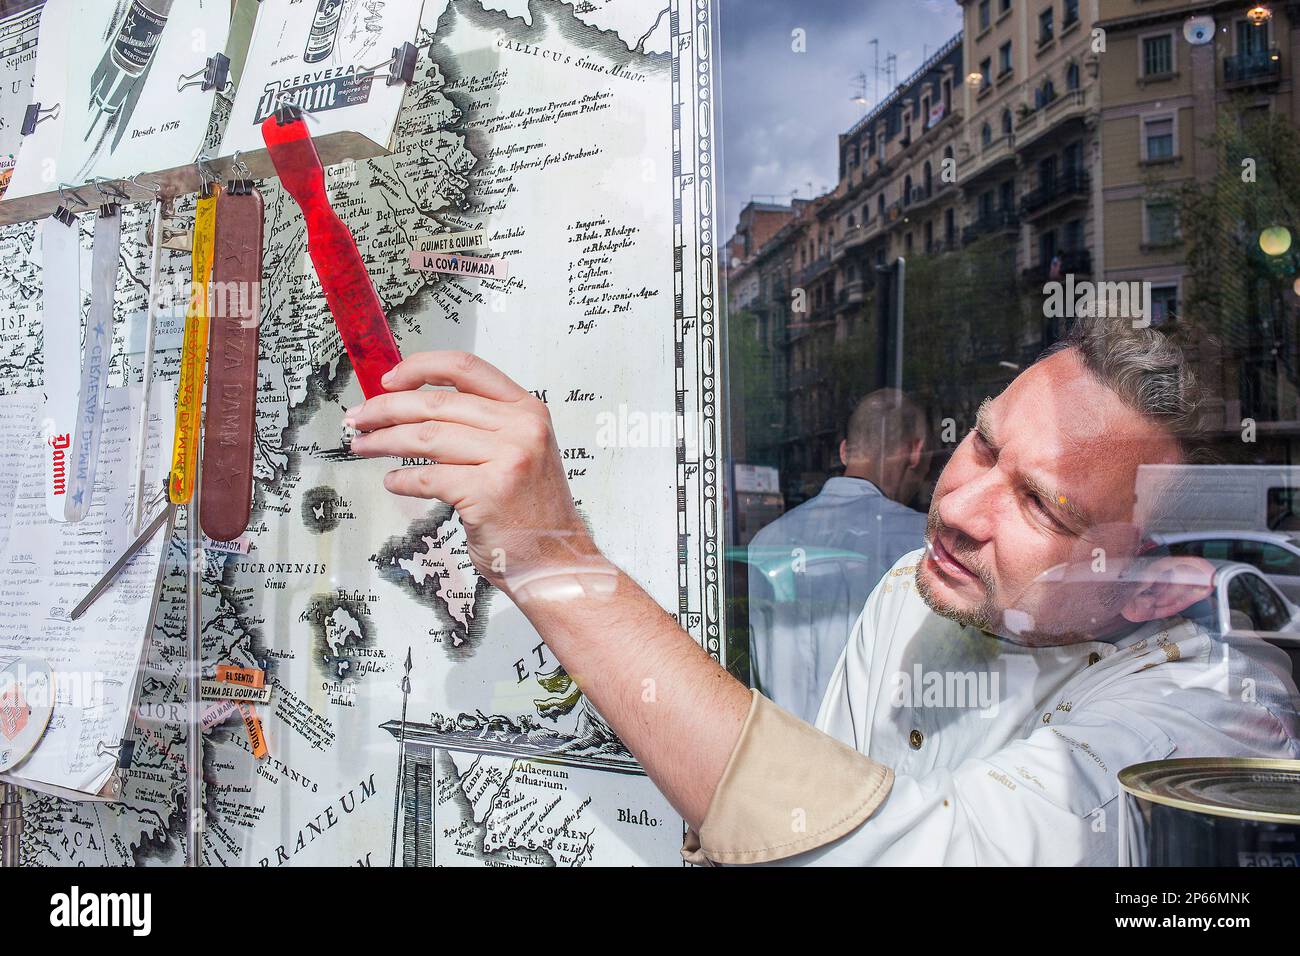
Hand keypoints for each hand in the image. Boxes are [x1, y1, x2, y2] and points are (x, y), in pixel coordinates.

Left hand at [345, 351, 601, 594]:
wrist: (556, 560)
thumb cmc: (531, 511)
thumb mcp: (519, 452)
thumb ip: (480, 426)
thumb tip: (415, 408)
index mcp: (526, 409)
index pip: (465, 368)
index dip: (419, 368)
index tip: (388, 380)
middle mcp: (521, 428)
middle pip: (437, 402)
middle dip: (386, 408)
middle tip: (358, 417)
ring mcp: (507, 459)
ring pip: (427, 437)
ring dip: (384, 440)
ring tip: (363, 446)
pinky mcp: (488, 493)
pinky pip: (428, 477)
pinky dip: (402, 479)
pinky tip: (392, 482)